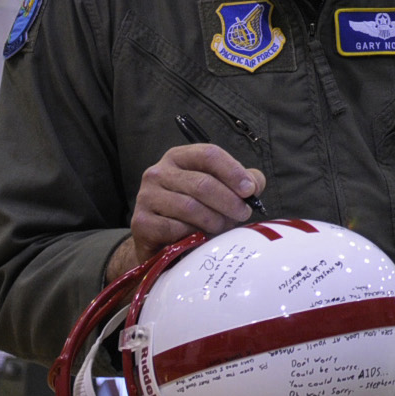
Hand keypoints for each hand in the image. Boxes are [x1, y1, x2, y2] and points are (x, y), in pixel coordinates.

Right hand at [106, 143, 265, 281]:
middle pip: (202, 183)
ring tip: (223, 227)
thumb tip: (253, 185)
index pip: (209, 154)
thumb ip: (244, 181)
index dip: (232, 171)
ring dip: (214, 220)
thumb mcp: (222, 189)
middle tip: (242, 214)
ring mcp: (146, 196)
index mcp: (180, 157)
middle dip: (228, 201)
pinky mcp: (141, 222)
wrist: (162, 241)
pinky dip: (192, 234)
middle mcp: (158, 172)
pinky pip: (174, 228)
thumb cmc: (197, 210)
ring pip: (190, 207)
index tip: (249, 190)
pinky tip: (200, 237)